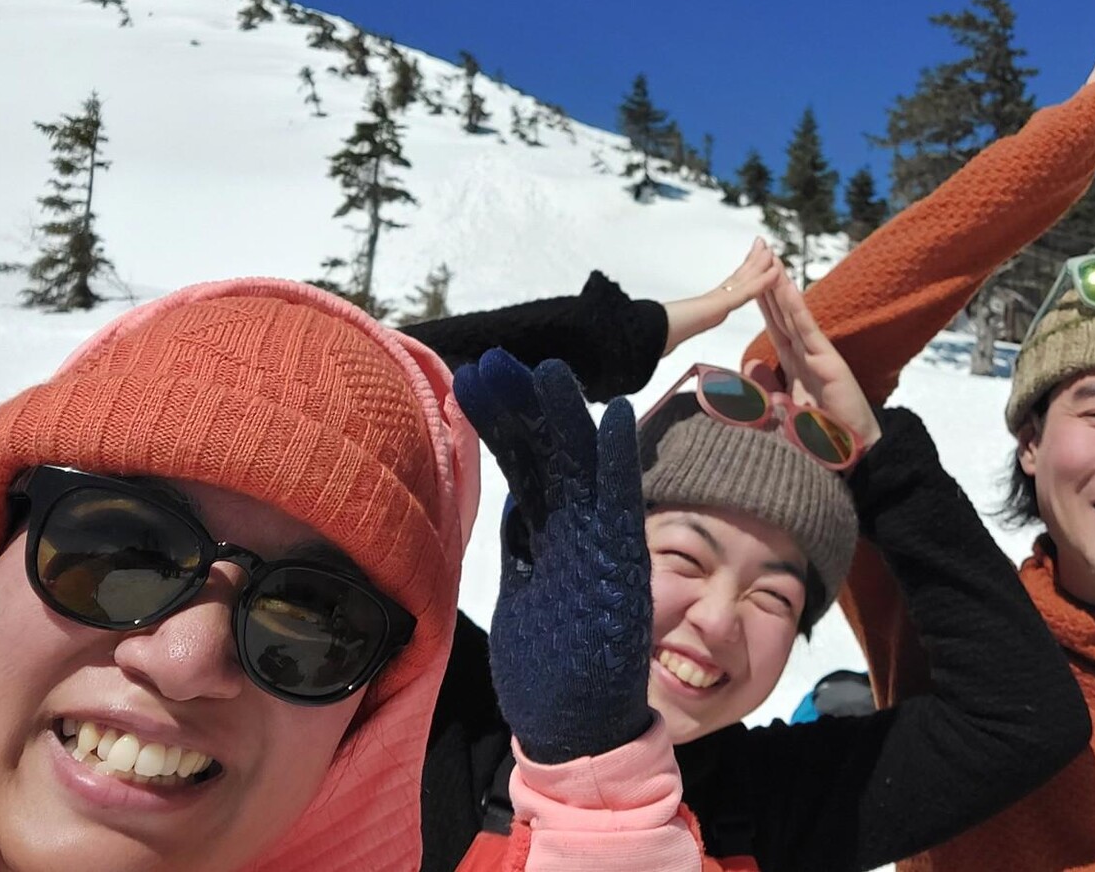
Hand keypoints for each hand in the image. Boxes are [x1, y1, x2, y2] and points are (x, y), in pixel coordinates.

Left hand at [452, 349, 652, 763]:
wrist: (580, 730)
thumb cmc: (551, 671)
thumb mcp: (524, 599)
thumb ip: (524, 550)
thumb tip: (512, 505)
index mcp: (550, 538)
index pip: (525, 467)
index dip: (501, 423)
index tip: (473, 383)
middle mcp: (578, 535)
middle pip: (548, 456)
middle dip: (521, 408)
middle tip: (493, 363)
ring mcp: (601, 550)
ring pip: (581, 469)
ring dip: (564, 417)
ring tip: (546, 369)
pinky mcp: (619, 572)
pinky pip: (621, 508)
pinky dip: (622, 461)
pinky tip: (619, 415)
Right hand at [661, 237, 779, 356]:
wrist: (639, 339)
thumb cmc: (651, 339)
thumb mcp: (671, 336)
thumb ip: (676, 330)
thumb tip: (673, 332)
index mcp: (706, 309)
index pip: (731, 288)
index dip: (745, 273)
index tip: (755, 260)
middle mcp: (713, 303)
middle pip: (739, 278)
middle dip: (753, 261)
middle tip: (764, 244)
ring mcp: (715, 304)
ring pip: (744, 281)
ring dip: (761, 264)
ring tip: (771, 248)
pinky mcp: (715, 307)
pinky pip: (744, 294)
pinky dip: (761, 283)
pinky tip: (775, 273)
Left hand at [755, 266, 881, 452]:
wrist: (853, 448)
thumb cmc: (823, 433)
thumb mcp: (786, 409)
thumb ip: (767, 387)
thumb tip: (752, 364)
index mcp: (796, 363)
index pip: (776, 326)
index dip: (764, 303)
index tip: (751, 279)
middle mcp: (807, 353)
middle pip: (784, 313)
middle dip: (771, 284)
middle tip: (761, 254)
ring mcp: (819, 355)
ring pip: (794, 315)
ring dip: (782, 287)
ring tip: (772, 260)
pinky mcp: (828, 362)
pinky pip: (808, 331)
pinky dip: (798, 309)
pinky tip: (788, 289)